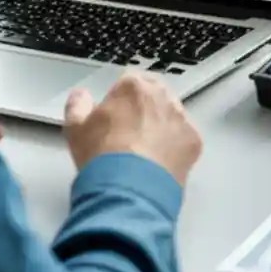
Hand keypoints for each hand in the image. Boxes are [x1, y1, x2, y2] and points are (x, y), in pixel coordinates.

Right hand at [63, 73, 203, 185]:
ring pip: (172, 117)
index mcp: (133, 87)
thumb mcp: (76, 129)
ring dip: (162, 127)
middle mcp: (161, 96)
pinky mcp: (194, 141)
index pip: (129, 83)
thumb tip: (80, 97)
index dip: (120, 101)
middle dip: (145, 110)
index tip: (114, 117)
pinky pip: (185, 139)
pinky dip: (175, 148)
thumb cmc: (102, 156)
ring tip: (145, 152)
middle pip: (155, 96)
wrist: (129, 188)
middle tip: (130, 134)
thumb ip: (77, 105)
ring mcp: (181, 118)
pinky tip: (160, 163)